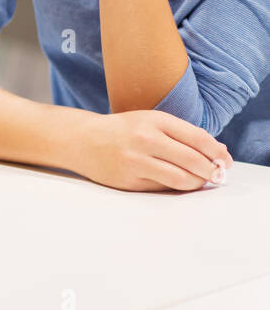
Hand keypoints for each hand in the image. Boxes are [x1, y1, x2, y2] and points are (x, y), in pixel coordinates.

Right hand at [78, 109, 231, 191]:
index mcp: (154, 120)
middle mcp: (145, 139)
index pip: (198, 138)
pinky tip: (177, 182)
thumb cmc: (124, 130)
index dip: (218, 152)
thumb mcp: (151, 121)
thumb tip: (219, 152)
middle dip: (211, 171)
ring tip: (199, 180)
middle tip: (216, 174)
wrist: (83, 140)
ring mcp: (136, 161)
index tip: (225, 161)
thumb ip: (183, 134)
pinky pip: (163, 188)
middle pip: (193, 161)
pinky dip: (176, 187)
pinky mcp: (129, 180)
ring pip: (181, 179)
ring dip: (197, 183)